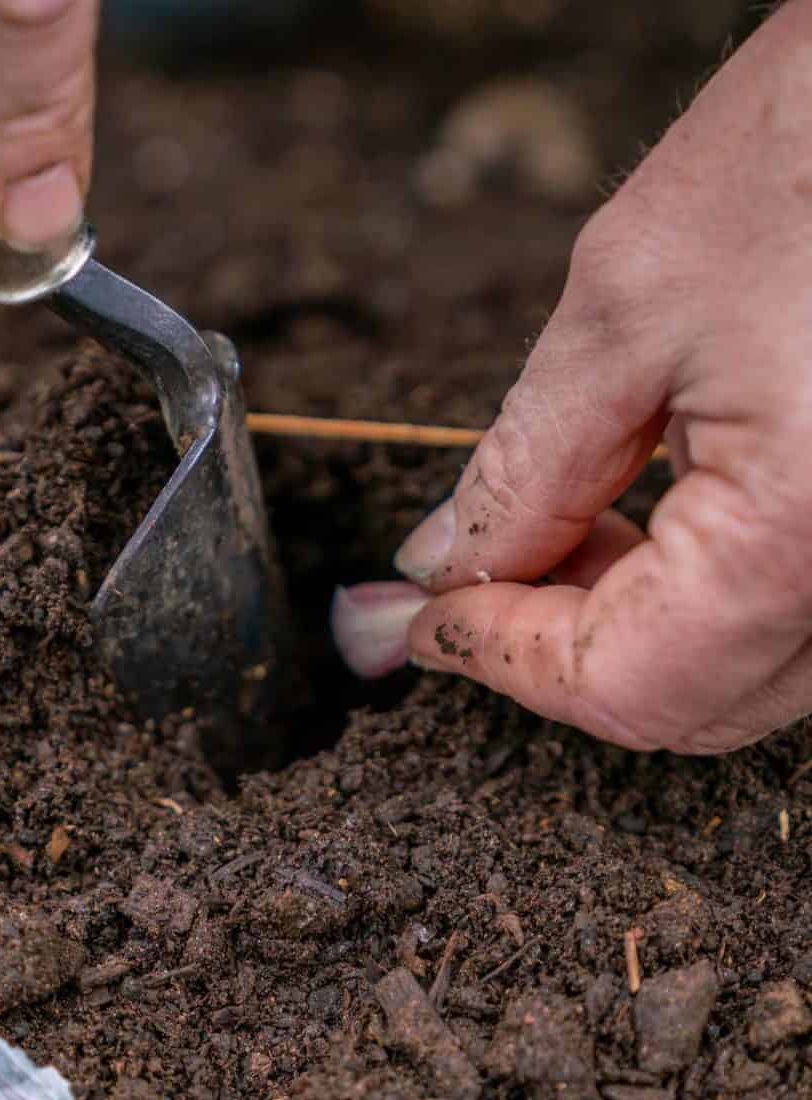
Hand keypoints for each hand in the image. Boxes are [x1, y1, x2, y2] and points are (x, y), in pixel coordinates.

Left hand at [334, 0, 811, 752]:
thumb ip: (525, 468)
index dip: (497, 658)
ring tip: (545, 539)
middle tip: (459, 589)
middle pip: (681, 706)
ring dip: (619, 635)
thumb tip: (445, 566)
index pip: (617, 683)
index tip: (416, 619)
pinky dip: (689, 602)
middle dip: (550, 655)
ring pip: (732, 679)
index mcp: (798, 541)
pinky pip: (780, 623)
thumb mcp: (630, 304)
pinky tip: (631, 525)